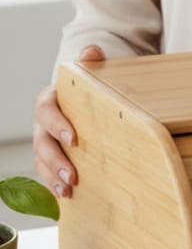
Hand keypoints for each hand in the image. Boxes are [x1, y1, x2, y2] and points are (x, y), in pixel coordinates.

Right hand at [33, 45, 105, 198]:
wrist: (84, 102)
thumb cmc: (86, 90)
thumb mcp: (90, 74)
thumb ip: (90, 63)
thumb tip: (92, 51)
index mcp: (51, 101)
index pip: (46, 110)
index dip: (57, 124)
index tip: (73, 138)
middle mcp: (43, 124)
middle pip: (42, 142)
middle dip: (55, 159)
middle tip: (72, 173)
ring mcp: (45, 142)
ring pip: (42, 160)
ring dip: (53, 176)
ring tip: (68, 189)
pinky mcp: (52, 158)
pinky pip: (48, 173)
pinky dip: (54, 185)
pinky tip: (67, 197)